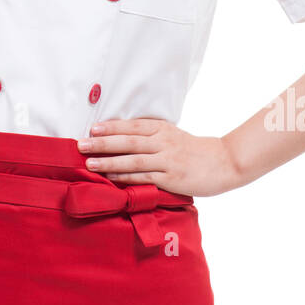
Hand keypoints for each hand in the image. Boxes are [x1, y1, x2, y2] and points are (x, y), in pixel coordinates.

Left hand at [77, 118, 238, 196]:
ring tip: (89, 162)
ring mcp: (167, 160)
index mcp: (162, 129)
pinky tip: (111, 177)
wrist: (224, 162)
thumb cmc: (193, 150)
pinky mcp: (172, 178)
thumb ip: (150, 135)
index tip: (91, 128)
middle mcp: (163, 142)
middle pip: (128, 141)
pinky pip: (144, 177)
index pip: (131, 126)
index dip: (111, 127)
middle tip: (80, 144)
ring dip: (109, 161)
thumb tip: (121, 136)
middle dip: (102, 142)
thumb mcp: (172, 135)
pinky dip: (125, 176)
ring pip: (133, 159)